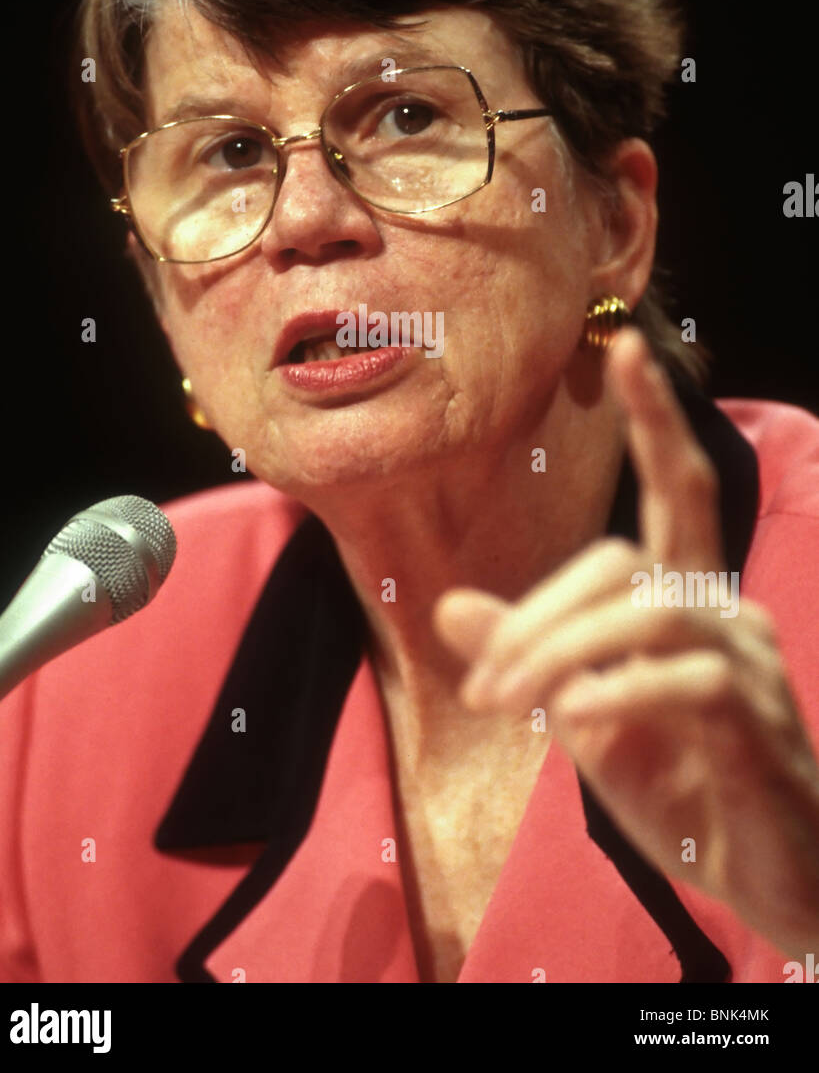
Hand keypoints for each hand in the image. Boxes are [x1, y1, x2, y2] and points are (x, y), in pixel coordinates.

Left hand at [434, 327, 818, 957]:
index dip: (653, 420)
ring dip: (561, 655)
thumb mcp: (584, 714)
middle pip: (623, 564)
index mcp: (685, 599)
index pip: (673, 490)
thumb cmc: (681, 783)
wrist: (767, 872)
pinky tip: (580, 725)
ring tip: (513, 710)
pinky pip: (684, 677)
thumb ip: (528, 655)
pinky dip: (621, 693)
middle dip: (539, 618)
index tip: (626, 345)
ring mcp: (748, 660)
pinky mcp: (757, 717)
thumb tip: (450, 603)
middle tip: (486, 691)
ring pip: (647, 612)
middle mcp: (725, 610)